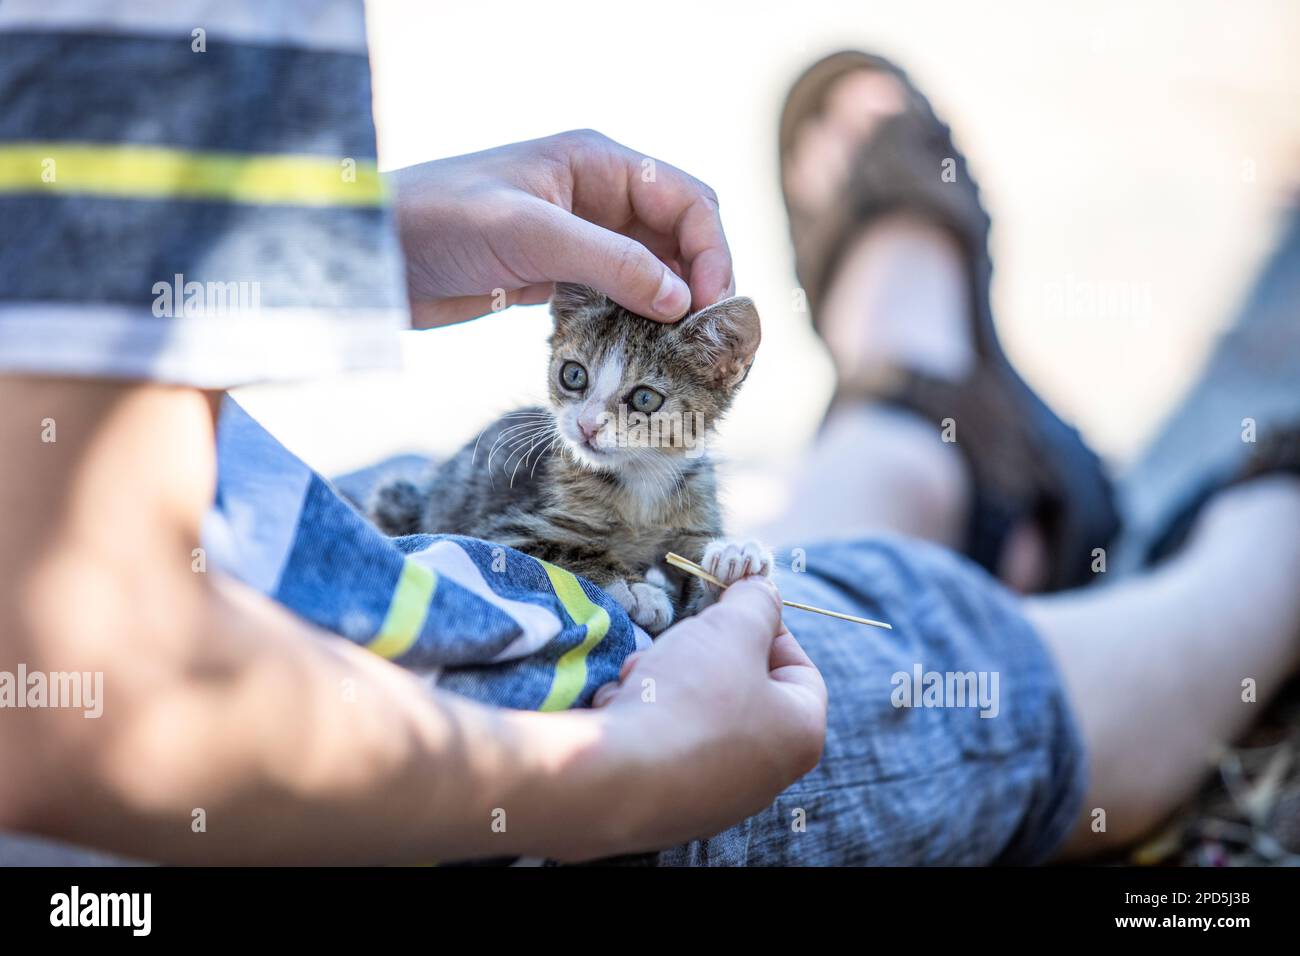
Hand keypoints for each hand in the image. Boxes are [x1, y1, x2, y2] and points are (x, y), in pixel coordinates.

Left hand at [388, 130, 734, 326]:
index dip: (711, 251)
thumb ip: (611, 262)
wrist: (373, 253)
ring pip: (649, 271)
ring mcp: (577, 237)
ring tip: (680, 356)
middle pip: (678, 237)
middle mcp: (596, 196)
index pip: (685, 201)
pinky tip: (638, 353)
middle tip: (706, 341)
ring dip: (668, 309)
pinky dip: (634, 322)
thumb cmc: (440, 220)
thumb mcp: (531, 234)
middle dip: (699, 283)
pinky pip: (614, 297)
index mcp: (598, 163)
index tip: (710, 307)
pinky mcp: (555, 276)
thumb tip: (682, 300)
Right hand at [578, 576, 826, 857]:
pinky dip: (643, 722)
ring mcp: (717, 798)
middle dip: (702, 657)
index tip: (728, 608)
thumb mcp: (732, 628)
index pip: (800, 668)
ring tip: (638, 677)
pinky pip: (663, 748)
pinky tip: (620, 712)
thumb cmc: (689, 698)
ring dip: (665, 685)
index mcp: (800, 735)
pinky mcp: (669, 808)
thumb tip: (762, 592)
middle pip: (741, 691)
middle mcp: (768, 776)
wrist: (615, 779)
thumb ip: (756, 602)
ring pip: (697, 717)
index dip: (766, 627)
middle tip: (676, 642)